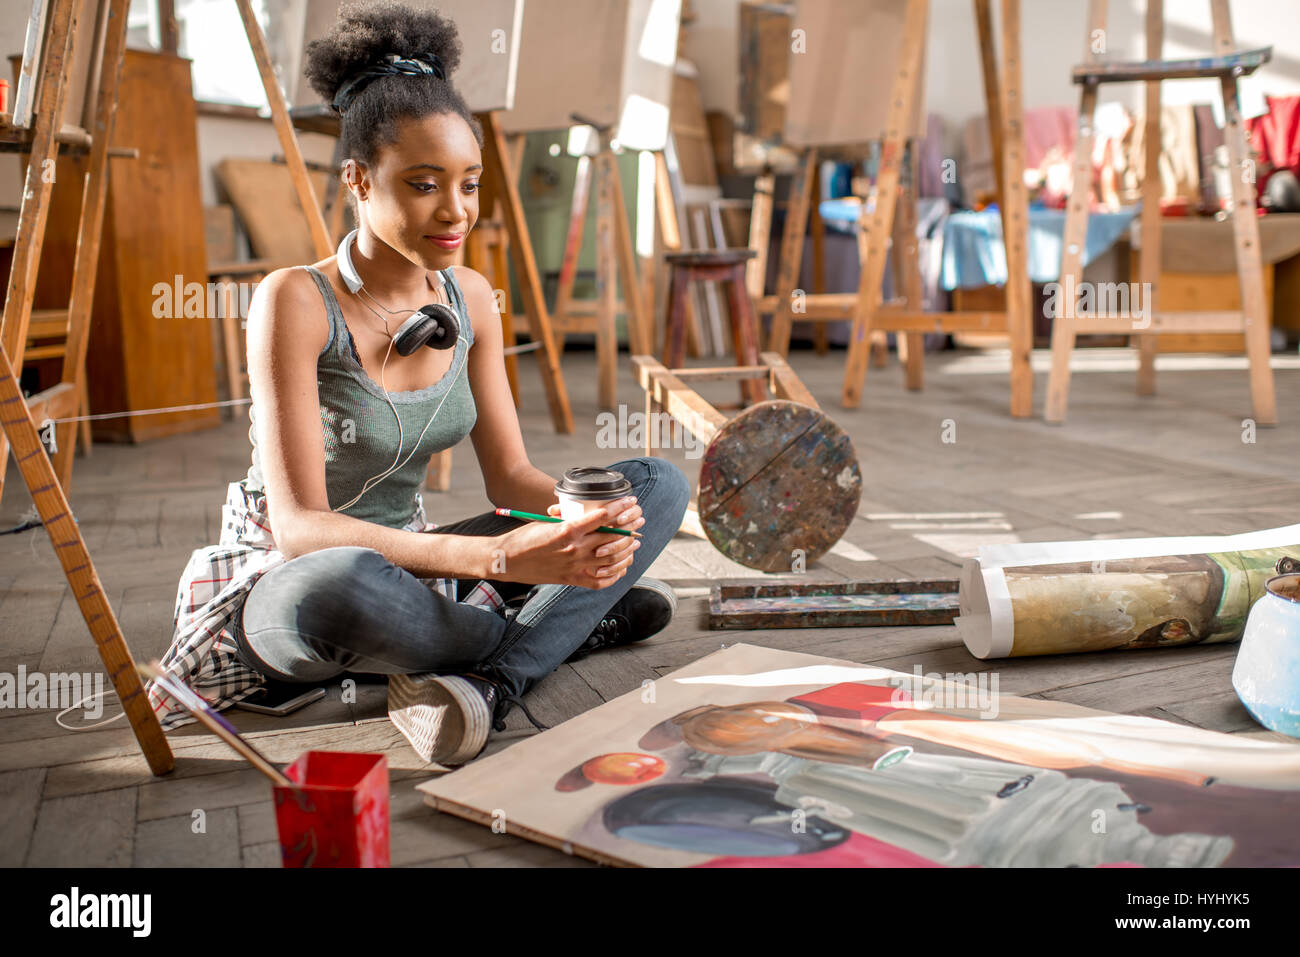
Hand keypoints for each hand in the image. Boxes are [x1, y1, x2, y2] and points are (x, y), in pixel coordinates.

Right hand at [498, 497, 641, 587]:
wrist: (506, 561)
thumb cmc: (525, 538)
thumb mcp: (548, 523)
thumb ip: (571, 522)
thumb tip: (592, 517)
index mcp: (567, 530)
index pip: (602, 517)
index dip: (620, 507)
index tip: (630, 500)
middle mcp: (574, 549)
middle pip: (612, 538)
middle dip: (629, 528)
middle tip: (639, 521)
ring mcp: (574, 567)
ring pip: (611, 559)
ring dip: (626, 550)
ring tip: (634, 543)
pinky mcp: (571, 580)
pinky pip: (600, 580)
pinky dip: (614, 574)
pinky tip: (621, 567)